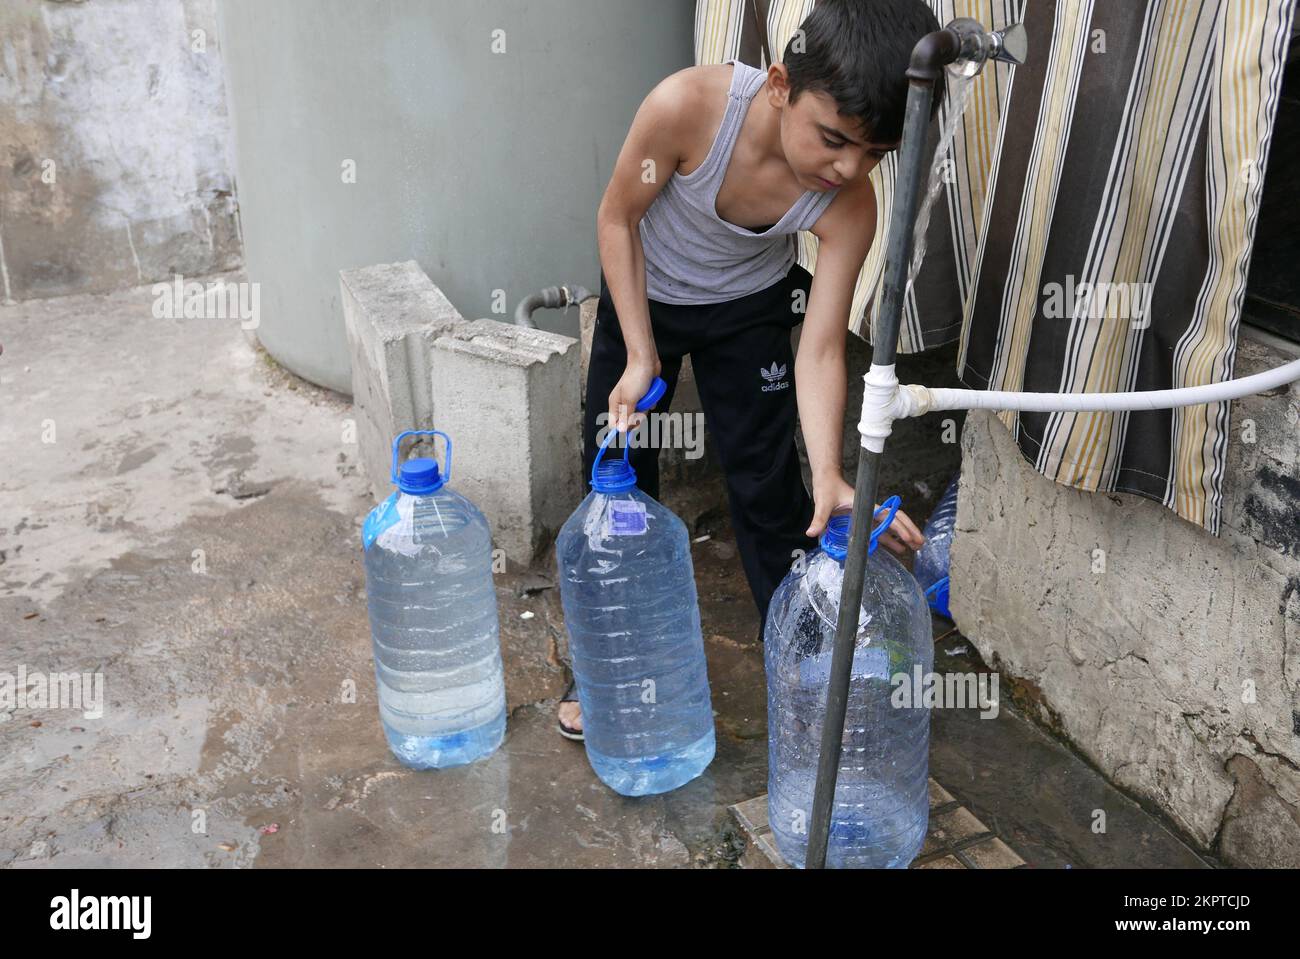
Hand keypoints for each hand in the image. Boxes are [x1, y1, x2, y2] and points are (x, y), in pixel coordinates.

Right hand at [608, 358, 659, 431]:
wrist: (646, 362)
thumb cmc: (636, 378)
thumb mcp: (630, 400)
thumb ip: (626, 416)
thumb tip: (620, 431)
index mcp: (615, 404)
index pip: (614, 424)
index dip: (622, 429)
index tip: (631, 431)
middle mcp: (623, 403)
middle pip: (629, 421)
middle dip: (637, 417)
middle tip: (641, 409)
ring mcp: (633, 399)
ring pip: (640, 414)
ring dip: (645, 408)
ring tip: (646, 397)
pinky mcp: (643, 396)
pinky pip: (647, 406)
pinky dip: (651, 402)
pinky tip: (650, 393)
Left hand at [807, 473, 925, 556]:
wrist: (827, 479)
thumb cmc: (827, 487)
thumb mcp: (823, 502)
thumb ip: (819, 518)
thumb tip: (811, 532)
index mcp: (866, 505)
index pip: (888, 516)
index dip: (900, 527)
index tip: (910, 537)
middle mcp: (871, 510)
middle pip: (896, 520)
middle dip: (909, 531)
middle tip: (920, 544)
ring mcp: (868, 516)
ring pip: (890, 527)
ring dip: (903, 537)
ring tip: (915, 549)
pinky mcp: (863, 521)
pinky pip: (880, 531)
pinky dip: (890, 539)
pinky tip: (898, 548)